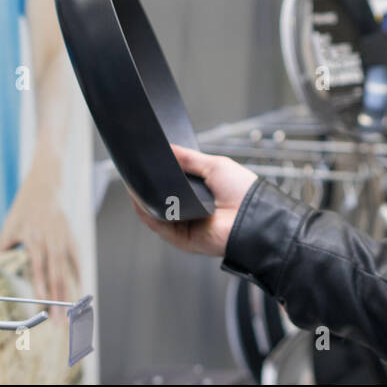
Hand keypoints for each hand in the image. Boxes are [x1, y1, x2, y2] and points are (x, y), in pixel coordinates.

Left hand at [0, 152, 79, 317]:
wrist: (44, 186)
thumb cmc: (24, 208)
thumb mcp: (8, 227)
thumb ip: (0, 249)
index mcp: (34, 237)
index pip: (39, 267)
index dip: (42, 286)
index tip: (44, 305)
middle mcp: (51, 239)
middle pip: (56, 273)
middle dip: (58, 299)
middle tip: (60, 320)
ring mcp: (64, 237)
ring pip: (68, 269)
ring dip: (70, 292)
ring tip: (72, 311)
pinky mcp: (72, 236)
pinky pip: (77, 259)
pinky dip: (79, 275)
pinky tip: (80, 291)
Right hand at [131, 145, 257, 257]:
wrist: (252, 216)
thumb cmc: (243, 192)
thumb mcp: (214, 166)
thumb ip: (188, 158)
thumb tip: (167, 147)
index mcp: (201, 193)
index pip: (173, 183)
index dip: (159, 174)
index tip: (145, 162)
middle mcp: (191, 209)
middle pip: (162, 198)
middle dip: (148, 186)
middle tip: (135, 171)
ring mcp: (185, 225)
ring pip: (156, 212)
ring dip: (144, 199)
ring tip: (134, 183)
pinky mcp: (181, 238)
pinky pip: (159, 226)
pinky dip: (148, 214)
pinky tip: (140, 200)